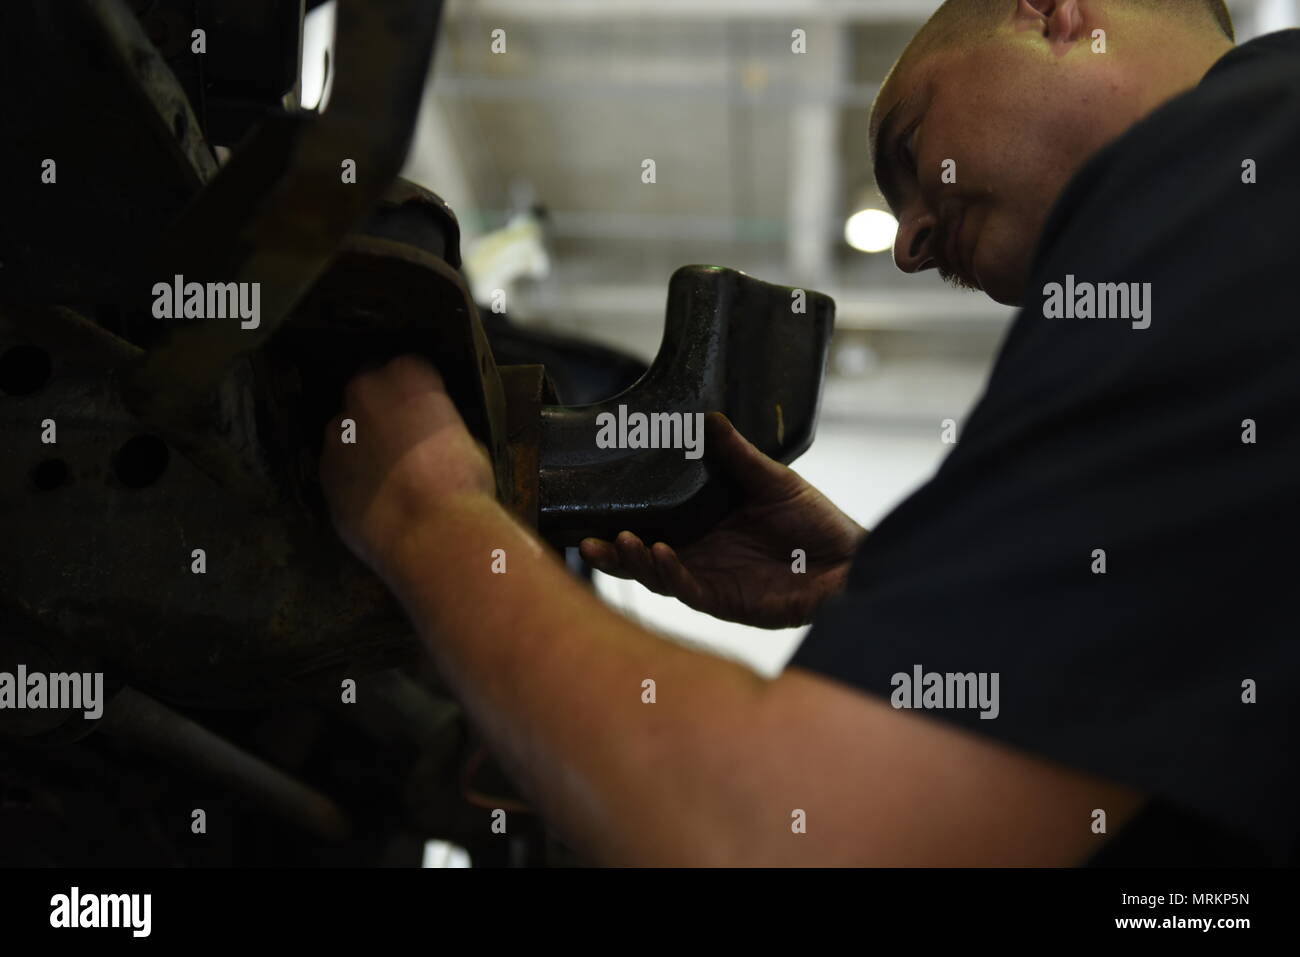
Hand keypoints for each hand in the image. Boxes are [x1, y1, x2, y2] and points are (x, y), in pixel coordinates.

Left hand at [319, 355, 495, 575]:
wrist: (429, 533)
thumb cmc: (460, 484)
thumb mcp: (468, 441)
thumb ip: (439, 426)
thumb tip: (432, 436)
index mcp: (407, 375)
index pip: (410, 368)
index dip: (419, 392)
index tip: (428, 411)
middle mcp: (365, 393)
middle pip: (369, 391)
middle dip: (383, 410)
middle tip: (405, 439)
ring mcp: (337, 432)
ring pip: (348, 428)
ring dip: (363, 442)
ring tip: (389, 474)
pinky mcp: (322, 470)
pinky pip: (338, 464)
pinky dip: (352, 474)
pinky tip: (375, 495)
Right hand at [579, 413, 865, 628]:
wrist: (850, 561)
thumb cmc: (815, 523)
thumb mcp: (773, 480)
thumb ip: (738, 455)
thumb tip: (709, 418)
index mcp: (705, 527)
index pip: (652, 526)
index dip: (620, 522)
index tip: (589, 510)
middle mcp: (700, 556)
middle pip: (642, 557)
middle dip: (612, 551)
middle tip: (585, 540)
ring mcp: (710, 580)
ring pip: (658, 576)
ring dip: (635, 561)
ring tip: (622, 541)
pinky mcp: (726, 601)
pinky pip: (687, 590)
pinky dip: (669, 574)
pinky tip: (657, 554)